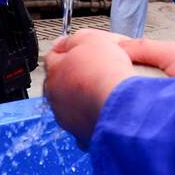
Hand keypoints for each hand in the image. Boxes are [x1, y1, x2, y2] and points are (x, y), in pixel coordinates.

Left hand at [43, 29, 134, 147]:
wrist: (120, 106)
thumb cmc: (105, 73)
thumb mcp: (91, 39)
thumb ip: (76, 39)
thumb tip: (67, 41)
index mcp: (55, 72)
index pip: (53, 56)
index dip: (66, 49)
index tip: (75, 48)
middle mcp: (56, 97)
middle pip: (62, 82)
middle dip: (75, 76)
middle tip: (93, 69)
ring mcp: (68, 118)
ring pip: (73, 105)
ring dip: (84, 98)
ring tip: (104, 91)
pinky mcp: (83, 135)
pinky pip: (87, 123)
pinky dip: (95, 117)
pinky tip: (107, 111)